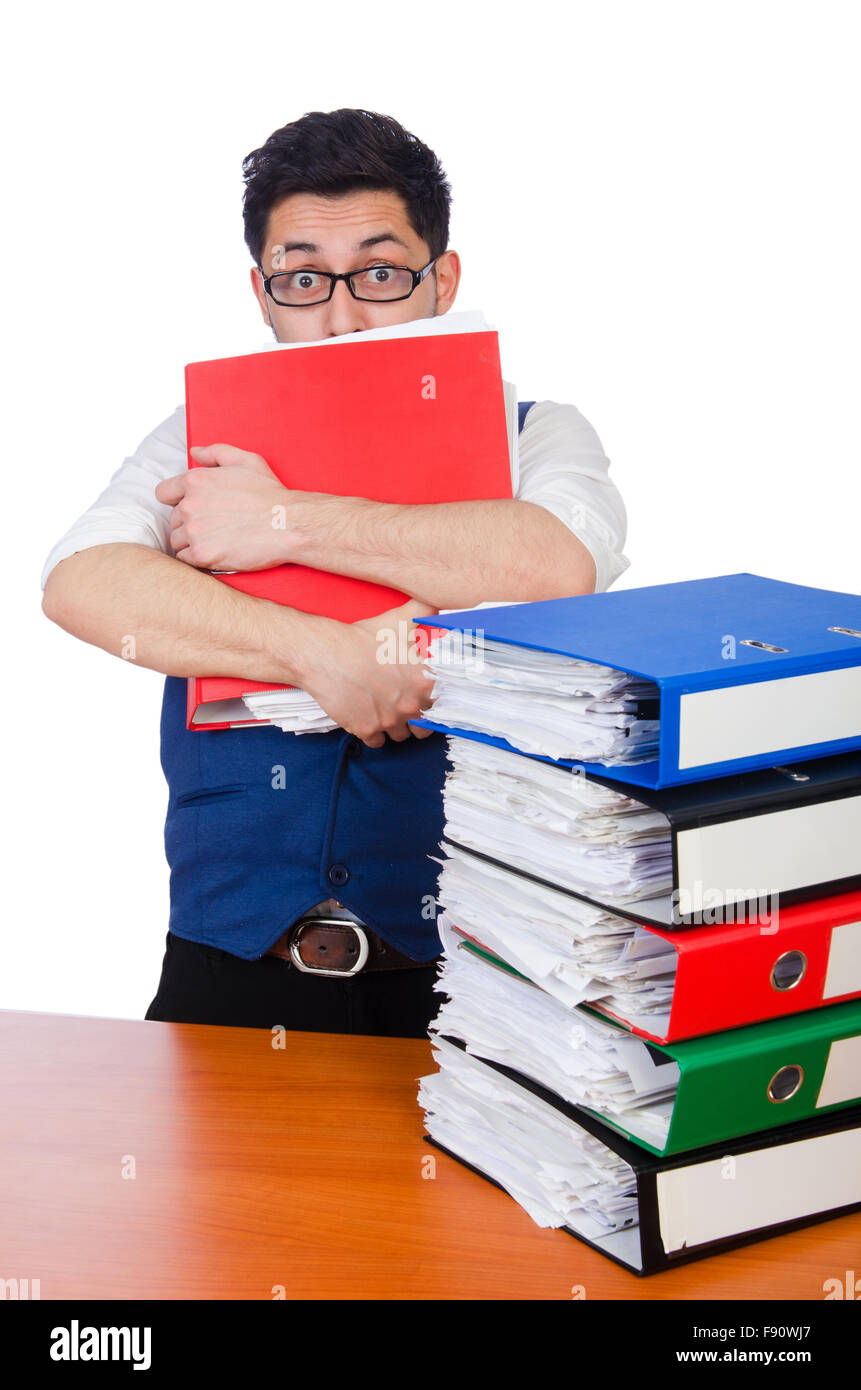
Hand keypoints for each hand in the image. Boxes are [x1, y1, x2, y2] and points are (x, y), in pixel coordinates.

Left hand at [154, 444, 296, 571]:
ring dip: (191, 542)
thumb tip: (194, 452)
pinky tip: (216, 552)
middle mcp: (190, 505)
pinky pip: (185, 558)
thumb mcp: (246, 461)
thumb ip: (215, 453)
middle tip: (215, 526)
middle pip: (174, 519)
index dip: (176, 501)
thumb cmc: (270, 494)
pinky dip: (197, 558)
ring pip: (177, 540)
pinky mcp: (202, 555)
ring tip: (216, 540)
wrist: (288, 524)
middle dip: (190, 523)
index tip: (192, 508)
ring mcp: (194, 532)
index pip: (163, 493)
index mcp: (195, 481)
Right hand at [302, 601, 441, 748]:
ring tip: (385, 710)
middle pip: (424, 727)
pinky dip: (373, 733)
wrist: (325, 654)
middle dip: (416, 719)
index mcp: (426, 682)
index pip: (444, 706)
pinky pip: (377, 742)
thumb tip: (441, 604)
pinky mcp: (367, 730)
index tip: (425, 699)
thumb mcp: (400, 619)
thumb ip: (425, 611)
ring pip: (401, 736)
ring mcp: (390, 721)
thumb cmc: (363, 637)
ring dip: (395, 727)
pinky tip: (368, 717)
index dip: (435, 703)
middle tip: (404, 706)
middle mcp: (412, 705)